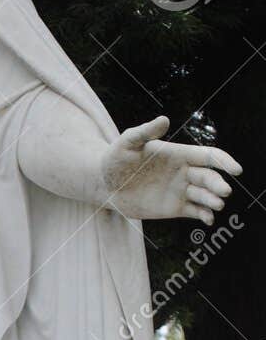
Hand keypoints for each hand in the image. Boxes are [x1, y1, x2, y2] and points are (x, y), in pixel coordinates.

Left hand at [103, 116, 240, 223]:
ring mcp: (180, 191)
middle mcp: (184, 172)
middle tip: (223, 192)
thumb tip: (164, 120)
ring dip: (213, 201)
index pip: (208, 156)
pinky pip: (195, 212)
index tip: (235, 170)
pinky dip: (204, 216)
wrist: (105, 183)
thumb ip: (145, 132)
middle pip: (209, 177)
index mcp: (179, 154)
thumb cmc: (116, 159)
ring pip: (205, 196)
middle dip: (218, 184)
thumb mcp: (128, 143)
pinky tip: (208, 220)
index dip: (224, 161)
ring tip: (216, 205)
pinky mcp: (174, 208)